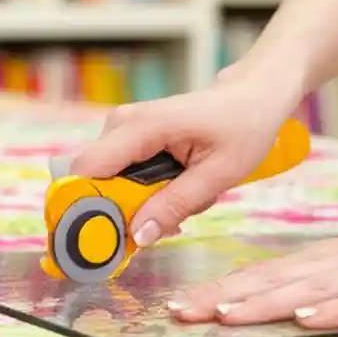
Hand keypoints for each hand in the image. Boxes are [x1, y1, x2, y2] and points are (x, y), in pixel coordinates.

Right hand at [69, 70, 302, 247]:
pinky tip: (181, 187)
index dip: (85, 208)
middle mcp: (121, 124)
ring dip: (143, 205)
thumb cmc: (242, 126)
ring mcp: (122, 130)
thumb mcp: (218, 174)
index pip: (87, 171)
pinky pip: (121, 177)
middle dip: (125, 212)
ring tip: (188, 199)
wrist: (252, 97)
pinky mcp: (129, 139)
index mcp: (141, 126)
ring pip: (109, 184)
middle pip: (94, 182)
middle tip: (172, 222)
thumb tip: (137, 236)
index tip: (106, 240)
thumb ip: (175, 204)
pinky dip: (147, 194)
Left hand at [169, 218, 337, 328]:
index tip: (177, 304)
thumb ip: (318, 285)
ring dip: (265, 302)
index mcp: (325, 260)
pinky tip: (306, 318)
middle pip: (272, 280)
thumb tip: (269, 303)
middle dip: (223, 296)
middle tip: (180, 310)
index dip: (219, 289)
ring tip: (225, 314)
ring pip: (308, 289)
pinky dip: (333, 309)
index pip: (262, 275)